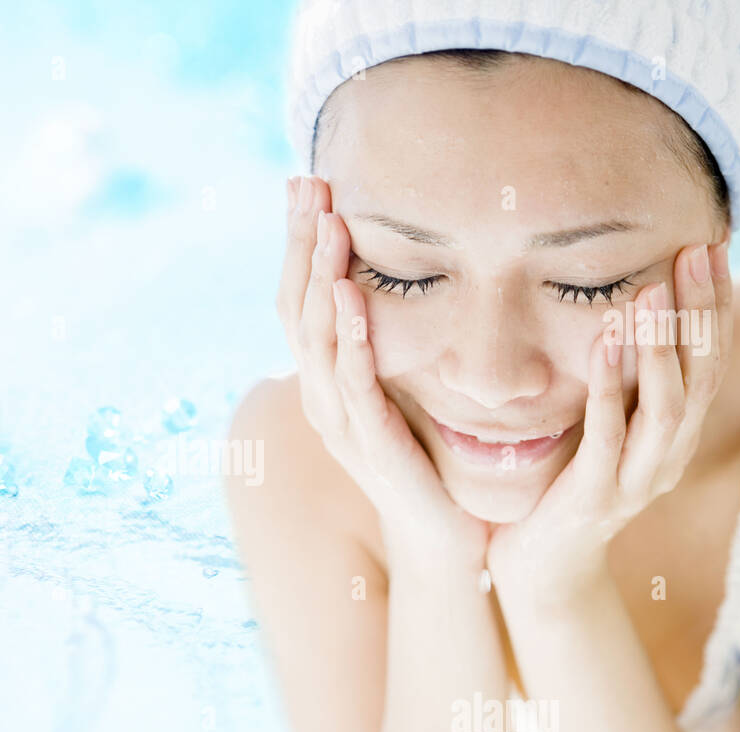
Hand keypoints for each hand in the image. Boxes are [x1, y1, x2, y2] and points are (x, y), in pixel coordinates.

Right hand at [277, 176, 490, 572]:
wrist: (444, 540)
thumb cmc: (428, 464)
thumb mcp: (402, 392)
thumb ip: (389, 345)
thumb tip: (394, 285)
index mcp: (325, 382)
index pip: (300, 301)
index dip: (297, 244)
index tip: (307, 185)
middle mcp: (320, 398)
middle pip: (295, 309)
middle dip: (299, 245)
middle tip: (306, 183)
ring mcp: (339, 423)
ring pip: (316, 339)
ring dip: (321, 278)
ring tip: (328, 224)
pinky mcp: (370, 443)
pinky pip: (352, 383)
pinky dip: (349, 337)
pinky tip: (352, 295)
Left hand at [486, 242, 732, 601]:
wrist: (538, 567)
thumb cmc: (564, 487)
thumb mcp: (602, 429)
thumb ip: (620, 386)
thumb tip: (619, 314)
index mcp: (674, 439)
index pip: (709, 363)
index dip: (714, 307)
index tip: (708, 249)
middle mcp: (667, 459)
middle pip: (701, 378)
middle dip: (700, 314)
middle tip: (694, 254)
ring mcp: (635, 482)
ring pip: (667, 409)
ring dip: (661, 348)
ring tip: (650, 294)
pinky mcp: (595, 497)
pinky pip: (609, 436)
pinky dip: (610, 388)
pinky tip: (605, 345)